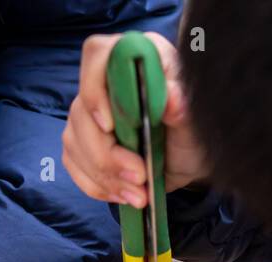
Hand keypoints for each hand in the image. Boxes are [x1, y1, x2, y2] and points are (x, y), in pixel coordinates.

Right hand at [62, 32, 209, 206]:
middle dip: (107, 154)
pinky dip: (98, 186)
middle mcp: (104, 81)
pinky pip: (74, 166)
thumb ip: (184, 106)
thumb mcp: (196, 119)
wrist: (188, 158)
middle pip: (81, 112)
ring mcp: (88, 114)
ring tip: (138, 194)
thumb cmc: (192, 129)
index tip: (110, 126)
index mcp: (134, 58)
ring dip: (105, 176)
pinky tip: (124, 195)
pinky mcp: (82, 144)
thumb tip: (173, 98)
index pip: (96, 55)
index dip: (96, 89)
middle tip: (139, 177)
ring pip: (74, 144)